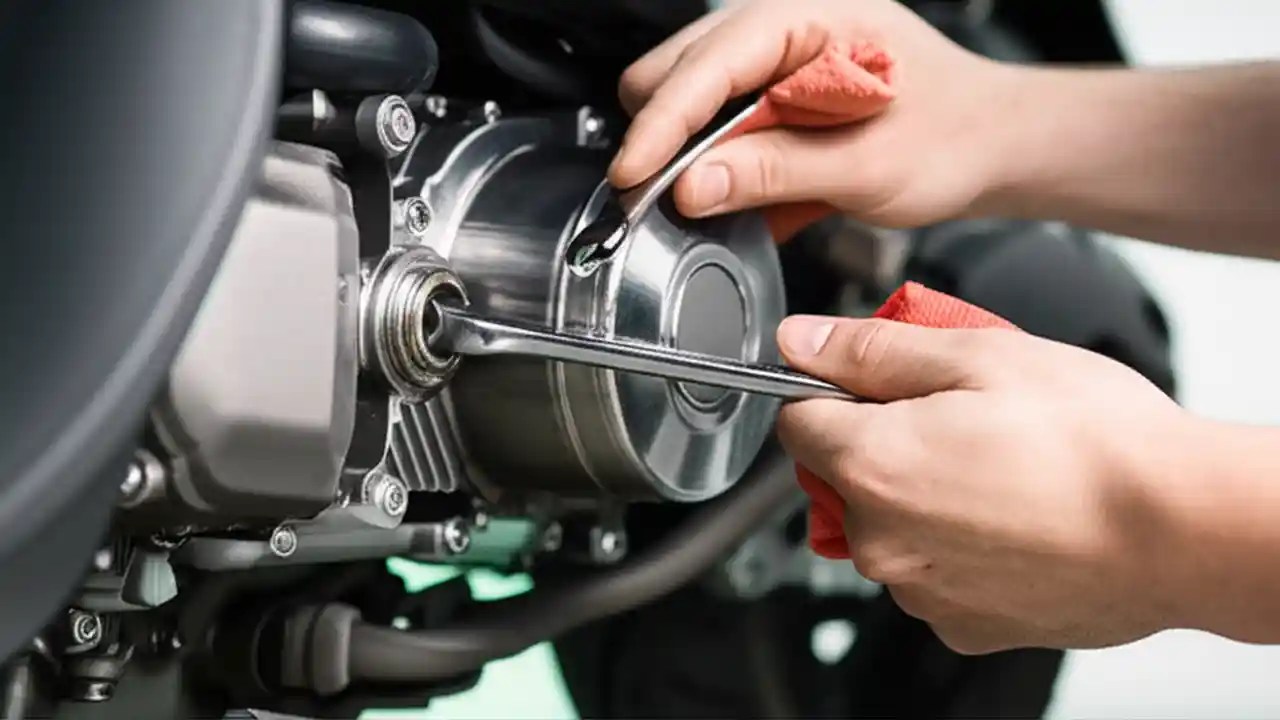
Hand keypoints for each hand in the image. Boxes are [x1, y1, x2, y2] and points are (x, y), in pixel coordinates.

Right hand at [609, 0, 1016, 227]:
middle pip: (674, 72)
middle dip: (663, 137)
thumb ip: (774, 171)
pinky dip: (716, 165)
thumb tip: (692, 185)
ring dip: (688, 155)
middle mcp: (782, 29)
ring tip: (715, 201)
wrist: (993, 145)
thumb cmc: (954, 135)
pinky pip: (715, 126)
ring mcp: (775, 62)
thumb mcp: (866, 165)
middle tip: (667, 198)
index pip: (705, 64)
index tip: (632, 176)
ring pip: (687, 102)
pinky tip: (744, 197)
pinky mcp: (774, 98)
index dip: (662, 124)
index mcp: (806, 18)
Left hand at [774, 315, 1197, 653]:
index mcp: (870, 466)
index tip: (878, 383)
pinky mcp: (962, 623)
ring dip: (920, 495)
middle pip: (839, 475)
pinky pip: (932, 571)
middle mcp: (881, 541)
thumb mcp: (977, 355)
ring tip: (998, 468)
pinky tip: (1012, 518)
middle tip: (959, 417)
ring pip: (887, 525)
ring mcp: (920, 590)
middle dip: (880, 440)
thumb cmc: (1095, 441)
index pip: (795, 419)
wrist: (1182, 531)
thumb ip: (870, 349)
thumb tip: (801, 340)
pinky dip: (956, 545)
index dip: (833, 391)